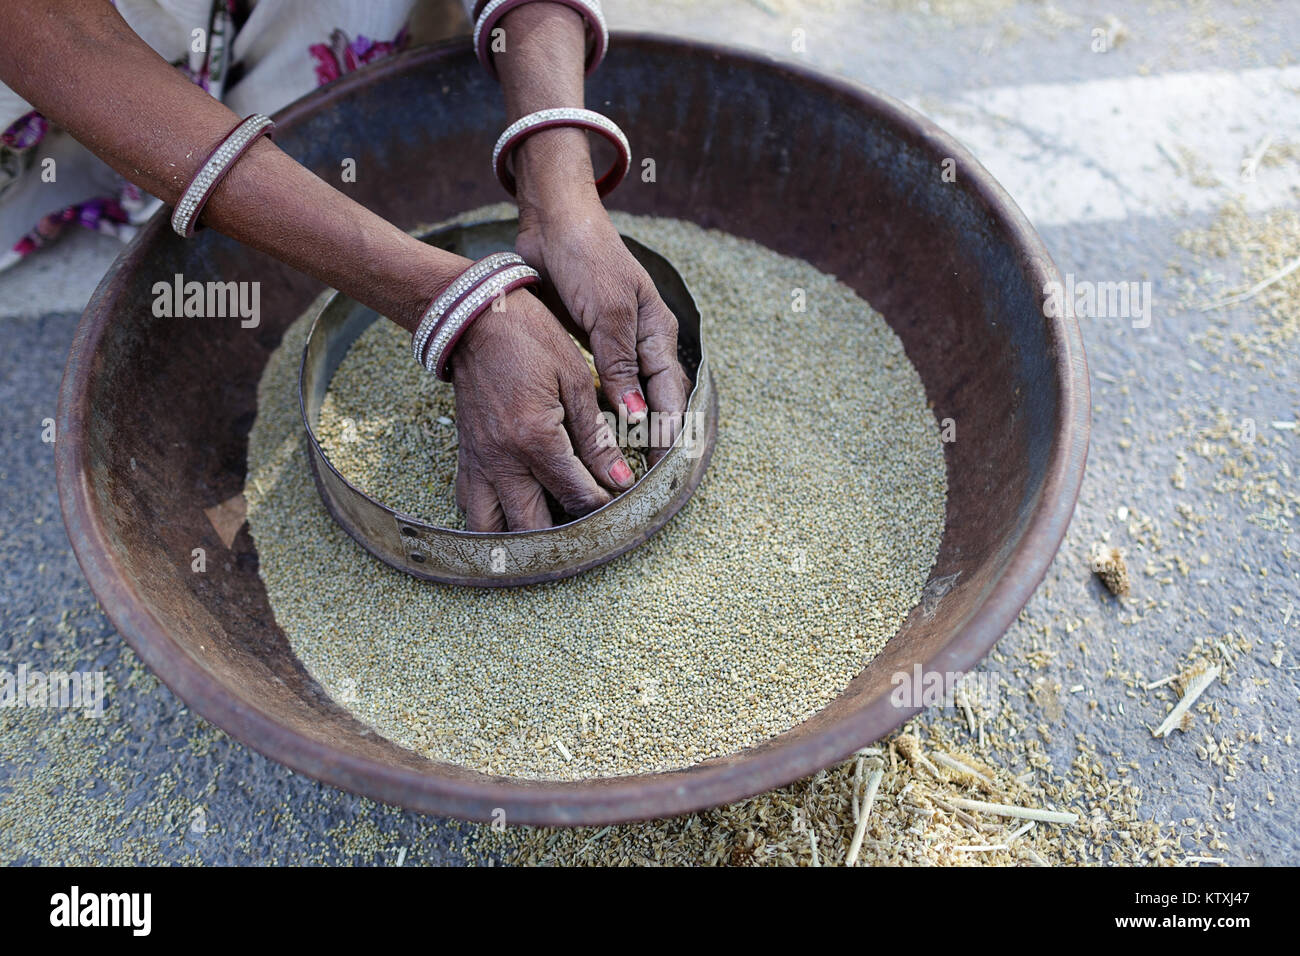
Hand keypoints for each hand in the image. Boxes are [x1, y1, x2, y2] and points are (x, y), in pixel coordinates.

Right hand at [449, 288, 634, 530]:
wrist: (475, 317)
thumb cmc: (530, 339)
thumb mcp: (575, 380)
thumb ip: (596, 436)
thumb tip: (620, 477)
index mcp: (535, 439)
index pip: (575, 496)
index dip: (603, 508)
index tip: (620, 508)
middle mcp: (502, 460)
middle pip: (532, 529)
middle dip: (563, 539)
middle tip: (588, 532)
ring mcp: (478, 462)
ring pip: (491, 530)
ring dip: (520, 540)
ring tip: (549, 535)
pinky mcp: (465, 457)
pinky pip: (470, 506)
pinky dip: (492, 520)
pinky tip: (514, 513)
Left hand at [516, 183, 691, 460]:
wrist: (553, 225)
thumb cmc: (587, 258)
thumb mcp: (607, 310)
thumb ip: (621, 363)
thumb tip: (636, 416)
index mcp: (658, 333)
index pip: (671, 397)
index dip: (669, 435)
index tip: (662, 473)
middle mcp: (642, 345)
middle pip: (656, 406)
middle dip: (653, 444)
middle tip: (644, 486)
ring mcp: (617, 348)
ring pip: (630, 403)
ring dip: (627, 437)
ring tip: (620, 474)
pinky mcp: (590, 349)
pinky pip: (603, 392)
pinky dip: (602, 418)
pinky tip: (594, 442)